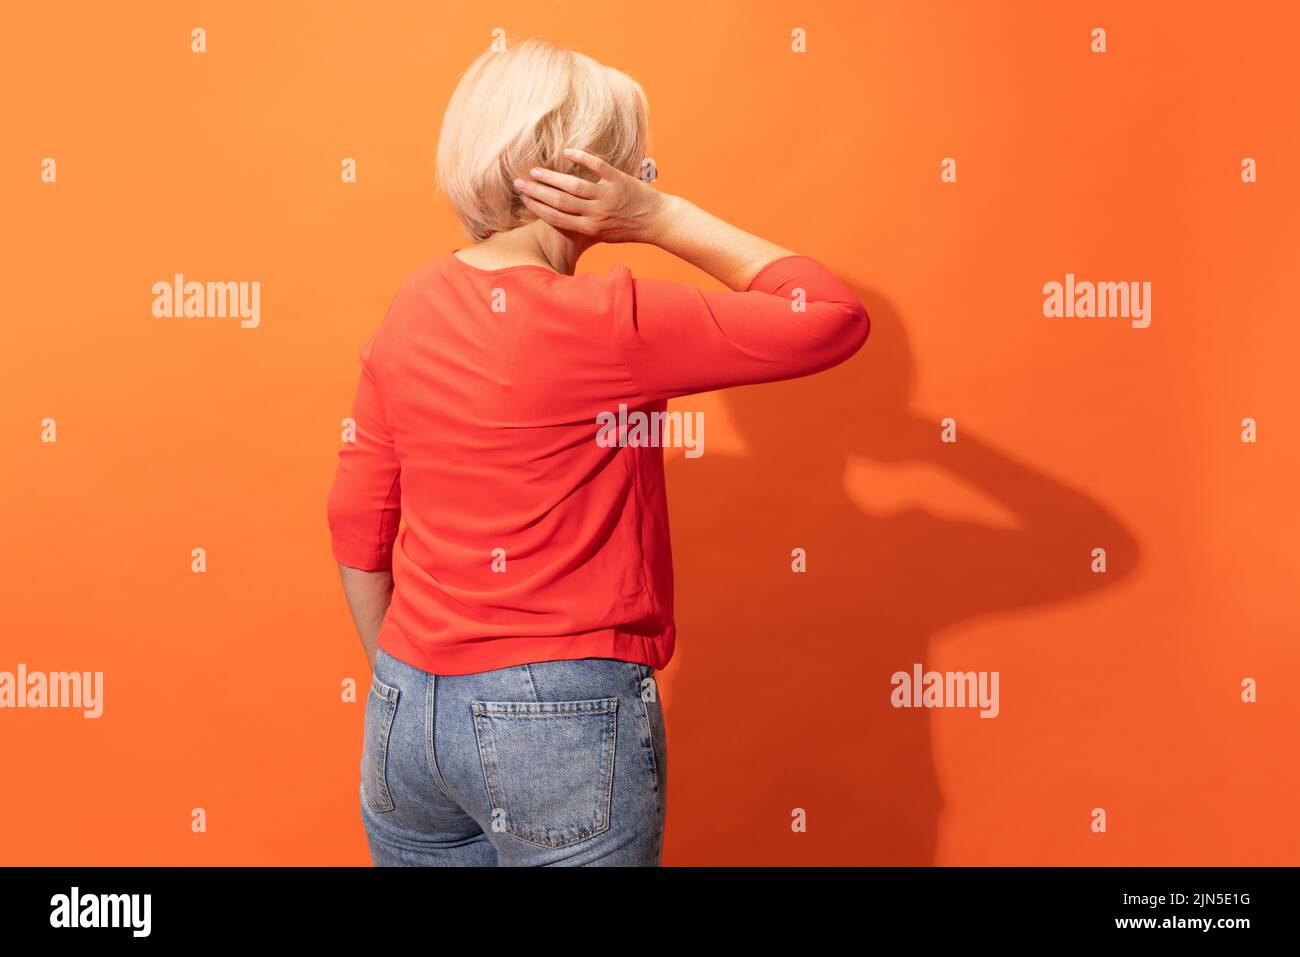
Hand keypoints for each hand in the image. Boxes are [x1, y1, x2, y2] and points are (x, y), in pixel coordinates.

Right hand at [515, 147, 670, 244]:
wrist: (658, 221)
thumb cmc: (628, 229)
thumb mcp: (604, 235)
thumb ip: (582, 227)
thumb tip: (558, 219)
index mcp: (590, 228)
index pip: (556, 217)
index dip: (536, 207)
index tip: (523, 198)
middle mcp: (596, 213)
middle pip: (559, 201)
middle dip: (536, 191)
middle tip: (519, 182)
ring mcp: (607, 196)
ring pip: (573, 186)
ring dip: (551, 177)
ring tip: (535, 170)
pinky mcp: (619, 180)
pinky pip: (597, 167)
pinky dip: (581, 158)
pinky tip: (567, 153)